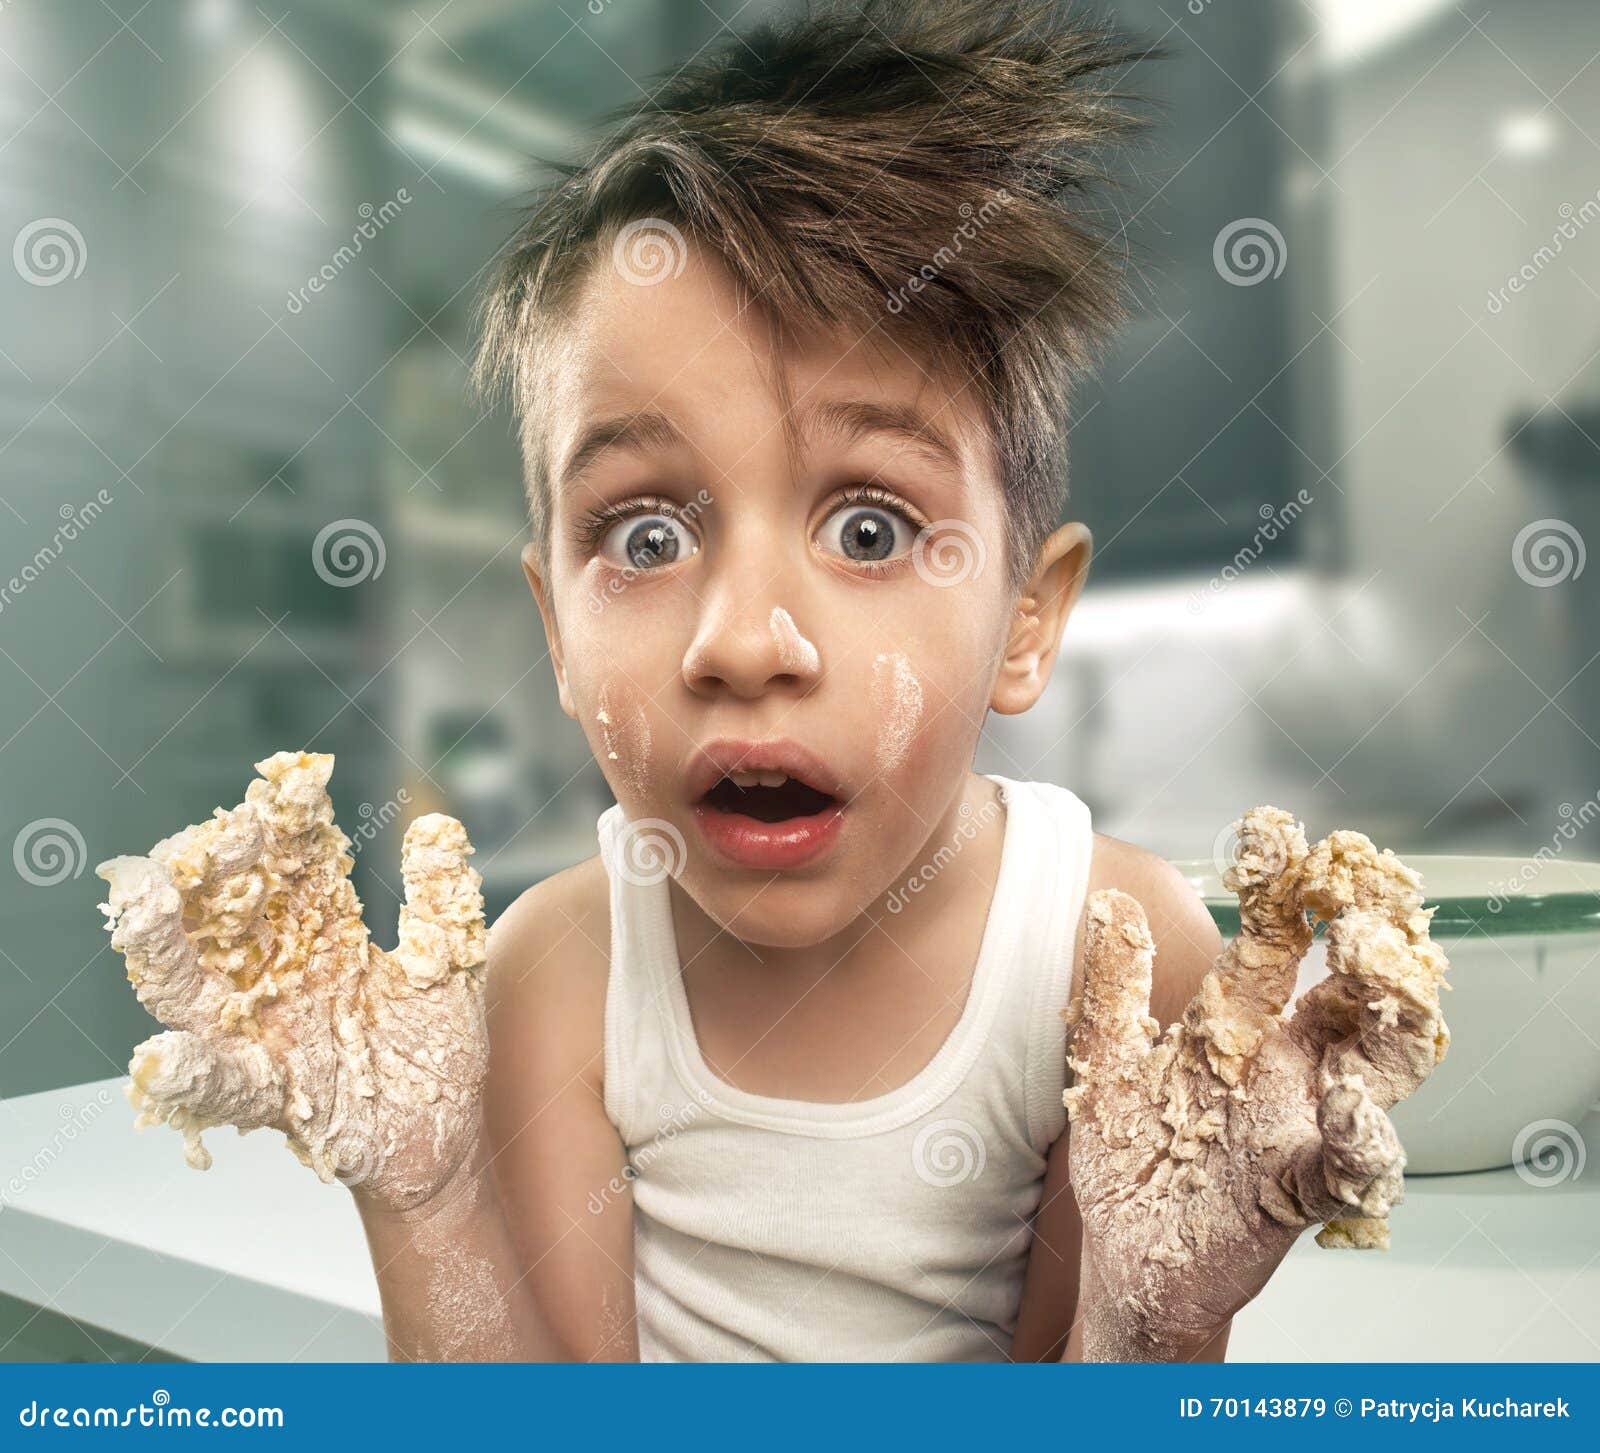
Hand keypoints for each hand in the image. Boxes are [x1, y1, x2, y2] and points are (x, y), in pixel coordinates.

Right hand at [96, 751, 488, 1214]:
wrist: (443, 1141)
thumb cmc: (433, 1054)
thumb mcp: (445, 968)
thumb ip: (437, 900)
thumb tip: (438, 823)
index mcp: (321, 937)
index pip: (293, 866)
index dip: (289, 825)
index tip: (294, 781)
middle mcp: (275, 979)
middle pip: (224, 913)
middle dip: (215, 868)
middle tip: (223, 833)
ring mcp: (262, 1037)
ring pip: (192, 986)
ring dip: (160, 945)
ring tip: (141, 901)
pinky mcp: (268, 1097)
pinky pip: (219, 1084)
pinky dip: (187, 1075)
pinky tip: (163, 1057)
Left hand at [1063, 807, 1450, 1359]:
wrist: (1125, 1255)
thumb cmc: (1129, 1158)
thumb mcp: (1105, 1063)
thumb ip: (1112, 988)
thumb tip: (1109, 902)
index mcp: (1239, 1030)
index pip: (1272, 946)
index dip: (1280, 893)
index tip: (1277, 832)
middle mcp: (1283, 1070)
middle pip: (1344, 994)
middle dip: (1364, 941)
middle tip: (1365, 891)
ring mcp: (1298, 1127)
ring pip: (1374, 1071)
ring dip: (1390, 1026)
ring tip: (1386, 976)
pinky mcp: (1297, 1190)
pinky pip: (1347, 1167)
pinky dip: (1360, 1140)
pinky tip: (1352, 1109)